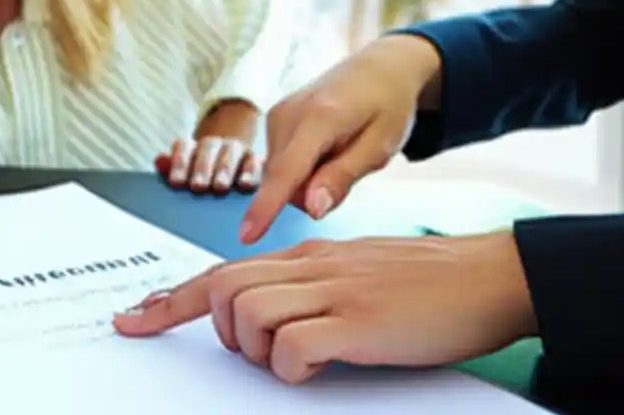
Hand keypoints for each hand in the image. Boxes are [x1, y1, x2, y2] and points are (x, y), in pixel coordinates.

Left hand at [112, 232, 537, 384]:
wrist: (490, 277)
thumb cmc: (427, 285)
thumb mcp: (357, 274)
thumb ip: (311, 286)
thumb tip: (271, 320)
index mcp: (307, 257)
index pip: (222, 271)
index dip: (171, 300)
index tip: (134, 320)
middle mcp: (311, 266)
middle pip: (222, 288)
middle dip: (219, 331)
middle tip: (257, 354)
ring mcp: (333, 291)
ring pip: (246, 310)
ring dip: (257, 348)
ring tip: (297, 359)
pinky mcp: (358, 322)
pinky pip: (292, 346)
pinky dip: (292, 366)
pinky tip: (322, 366)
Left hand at [155, 137, 259, 193]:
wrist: (233, 165)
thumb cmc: (202, 176)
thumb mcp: (184, 172)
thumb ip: (170, 168)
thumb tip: (159, 160)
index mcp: (193, 147)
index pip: (183, 146)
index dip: (179, 162)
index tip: (176, 182)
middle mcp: (214, 144)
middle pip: (207, 148)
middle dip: (202, 167)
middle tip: (198, 186)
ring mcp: (236, 149)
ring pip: (230, 152)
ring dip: (224, 169)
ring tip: (220, 187)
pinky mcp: (255, 159)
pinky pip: (255, 161)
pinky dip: (251, 172)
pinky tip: (245, 185)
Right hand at [241, 35, 441, 242]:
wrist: (379, 68)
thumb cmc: (387, 107)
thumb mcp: (380, 147)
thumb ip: (343, 177)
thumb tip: (311, 209)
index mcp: (320, 119)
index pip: (286, 173)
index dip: (266, 208)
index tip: (247, 236)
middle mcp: (289, 113)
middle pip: (285, 180)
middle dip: (312, 191)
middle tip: (350, 165)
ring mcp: (277, 114)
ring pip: (281, 175)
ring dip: (308, 179)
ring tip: (339, 149)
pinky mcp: (273, 118)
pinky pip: (281, 162)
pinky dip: (302, 166)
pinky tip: (324, 146)